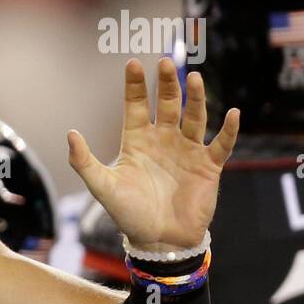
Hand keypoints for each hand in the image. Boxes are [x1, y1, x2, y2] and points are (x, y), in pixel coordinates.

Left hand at [67, 58, 238, 250]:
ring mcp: (187, 151)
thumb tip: (70, 134)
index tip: (132, 63)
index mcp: (137, 141)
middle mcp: (163, 140)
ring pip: (195, 117)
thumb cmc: (128, 214)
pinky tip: (233, 114)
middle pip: (168, 104)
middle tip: (164, 62)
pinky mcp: (208, 166)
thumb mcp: (102, 186)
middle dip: (166, 84)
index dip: (135, 86)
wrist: (158, 240)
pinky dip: (228, 130)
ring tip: (193, 77)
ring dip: (196, 98)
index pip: (137, 105)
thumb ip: (84, 161)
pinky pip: (221, 144)